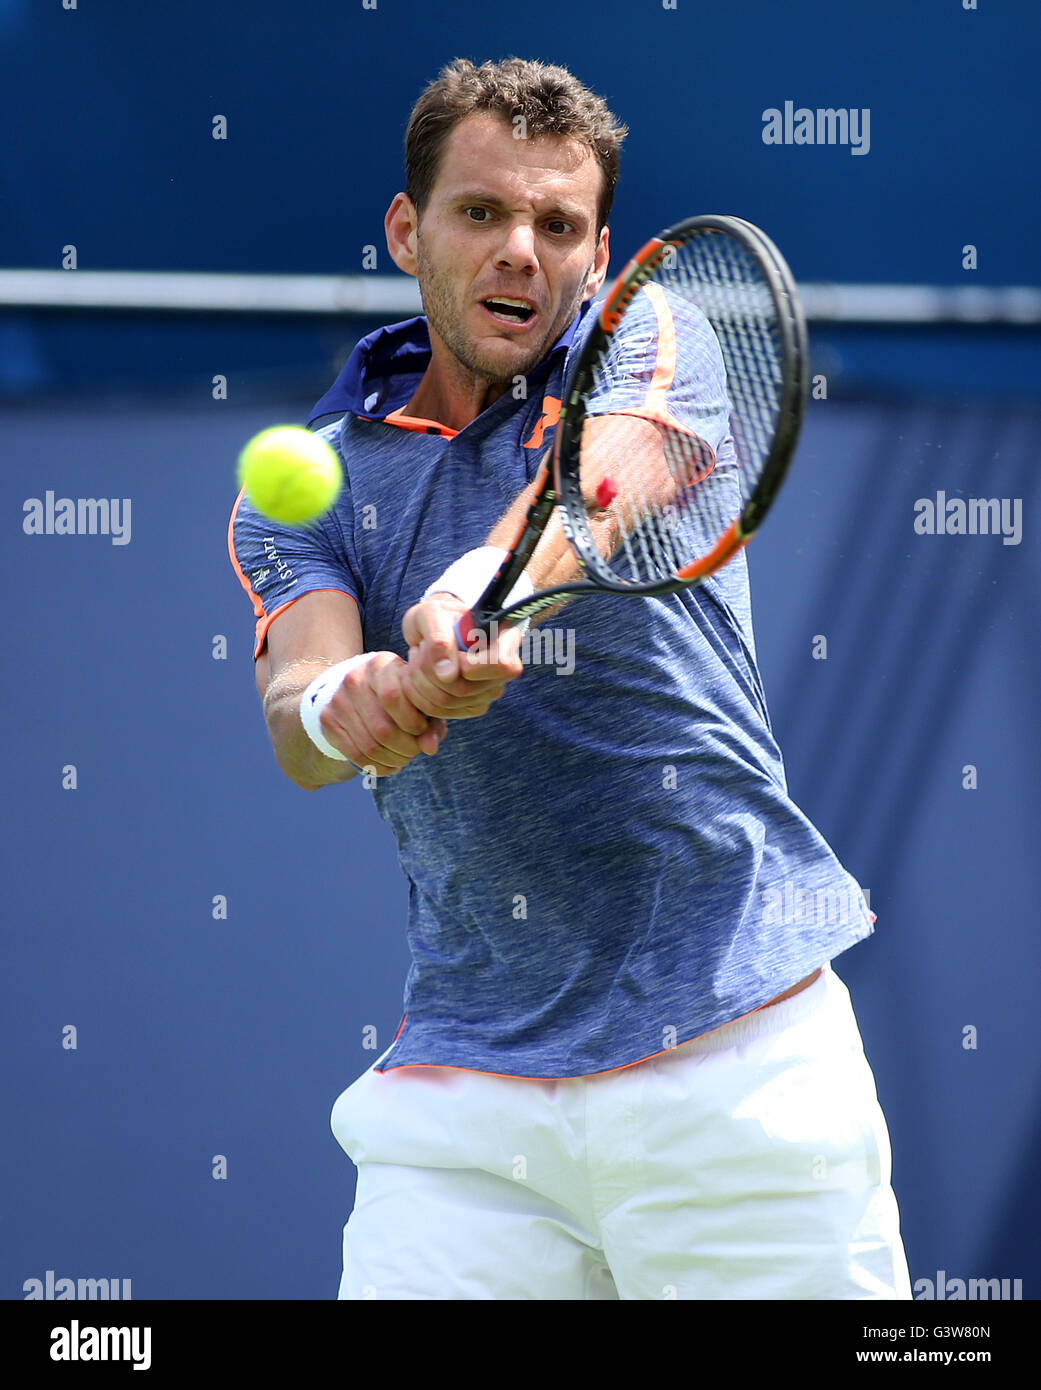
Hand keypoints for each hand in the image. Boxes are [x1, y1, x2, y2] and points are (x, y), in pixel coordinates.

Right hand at [318, 651, 447, 776]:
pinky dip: (378, 766)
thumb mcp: (417, 699)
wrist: (357, 689)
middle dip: (406, 748)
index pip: (393, 698)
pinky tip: (390, 764)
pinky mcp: (328, 721)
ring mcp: (338, 701)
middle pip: (382, 729)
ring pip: (370, 746)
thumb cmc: (399, 694)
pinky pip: (356, 755)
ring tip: (404, 757)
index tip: (422, 729)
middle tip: (415, 750)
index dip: (413, 722)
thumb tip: (430, 748)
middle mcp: (354, 679)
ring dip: (393, 760)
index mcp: (380, 665)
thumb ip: (431, 721)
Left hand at [401, 594, 523, 719]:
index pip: (501, 664)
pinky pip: (439, 711)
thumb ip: (439, 637)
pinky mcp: (472, 707)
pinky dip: (418, 693)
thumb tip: (448, 675)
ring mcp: (489, 692)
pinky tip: (418, 674)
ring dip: (419, 679)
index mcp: (505, 638)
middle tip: (421, 648)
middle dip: (429, 669)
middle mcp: (503, 670)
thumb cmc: (438, 615)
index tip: (450, 649)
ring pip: (447, 702)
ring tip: (418, 657)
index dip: (469, 665)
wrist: (434, 628)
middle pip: (464, 688)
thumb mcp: (431, 613)